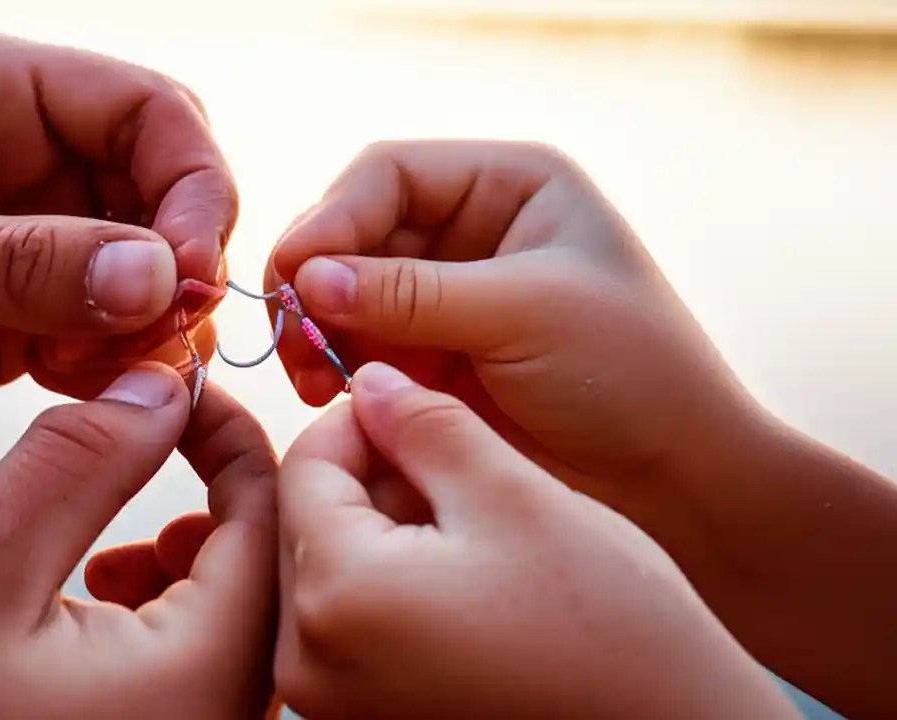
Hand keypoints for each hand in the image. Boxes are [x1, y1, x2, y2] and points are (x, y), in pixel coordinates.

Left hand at [0, 31, 232, 463]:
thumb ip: (28, 262)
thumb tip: (162, 277)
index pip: (148, 110)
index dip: (191, 182)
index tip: (191, 268)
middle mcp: (22, 162)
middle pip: (162, 191)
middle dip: (180, 259)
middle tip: (170, 327)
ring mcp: (22, 245)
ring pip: (145, 270)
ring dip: (155, 321)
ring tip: (118, 365)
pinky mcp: (14, 321)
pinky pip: (105, 333)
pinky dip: (117, 361)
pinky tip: (78, 385)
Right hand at [0, 364, 277, 719]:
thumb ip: (79, 462)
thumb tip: (162, 381)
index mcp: (198, 683)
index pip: (271, 525)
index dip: (231, 435)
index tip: (176, 385)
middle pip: (265, 573)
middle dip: (211, 492)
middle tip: (143, 439)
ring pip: (232, 619)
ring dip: (185, 553)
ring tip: (109, 540)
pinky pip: (196, 667)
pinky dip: (164, 611)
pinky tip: (97, 597)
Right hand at [271, 141, 896, 718]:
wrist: (677, 481)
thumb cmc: (631, 375)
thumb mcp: (522, 313)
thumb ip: (410, 293)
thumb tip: (306, 278)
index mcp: (509, 186)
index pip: (388, 176)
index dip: (333, 219)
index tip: (297, 276)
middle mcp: (472, 232)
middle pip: (356, 232)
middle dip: (317, 280)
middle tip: (291, 336)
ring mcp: (448, 299)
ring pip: (346, 293)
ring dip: (316, 329)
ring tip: (310, 377)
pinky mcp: (433, 361)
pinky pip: (359, 348)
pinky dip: (334, 367)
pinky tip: (330, 396)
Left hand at [274, 363, 794, 719]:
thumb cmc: (608, 626)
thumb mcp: (512, 495)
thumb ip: (425, 425)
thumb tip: (369, 384)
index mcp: (335, 598)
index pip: (305, 466)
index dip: (361, 419)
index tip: (417, 407)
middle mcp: (311, 664)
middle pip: (310, 522)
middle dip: (373, 479)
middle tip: (458, 468)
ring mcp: (335, 703)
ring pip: (331, 571)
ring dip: (385, 532)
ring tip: (473, 526)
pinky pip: (352, 627)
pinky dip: (393, 587)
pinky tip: (468, 579)